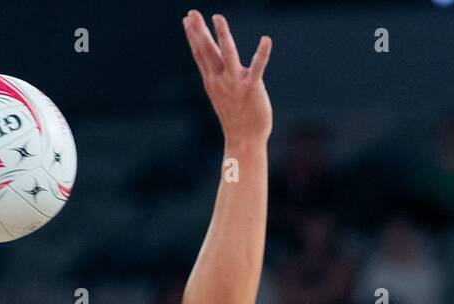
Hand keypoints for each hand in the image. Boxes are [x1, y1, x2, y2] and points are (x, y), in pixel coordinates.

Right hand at [183, 10, 271, 146]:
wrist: (244, 140)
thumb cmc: (235, 118)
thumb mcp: (220, 95)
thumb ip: (218, 78)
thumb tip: (213, 66)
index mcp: (212, 81)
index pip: (200, 55)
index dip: (193, 36)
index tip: (187, 20)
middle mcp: (220, 80)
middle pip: (207, 51)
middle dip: (199, 31)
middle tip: (191, 13)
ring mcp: (235, 83)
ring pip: (227, 54)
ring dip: (222, 35)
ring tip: (217, 17)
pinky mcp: (251, 88)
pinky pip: (257, 67)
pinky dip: (262, 53)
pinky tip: (266, 39)